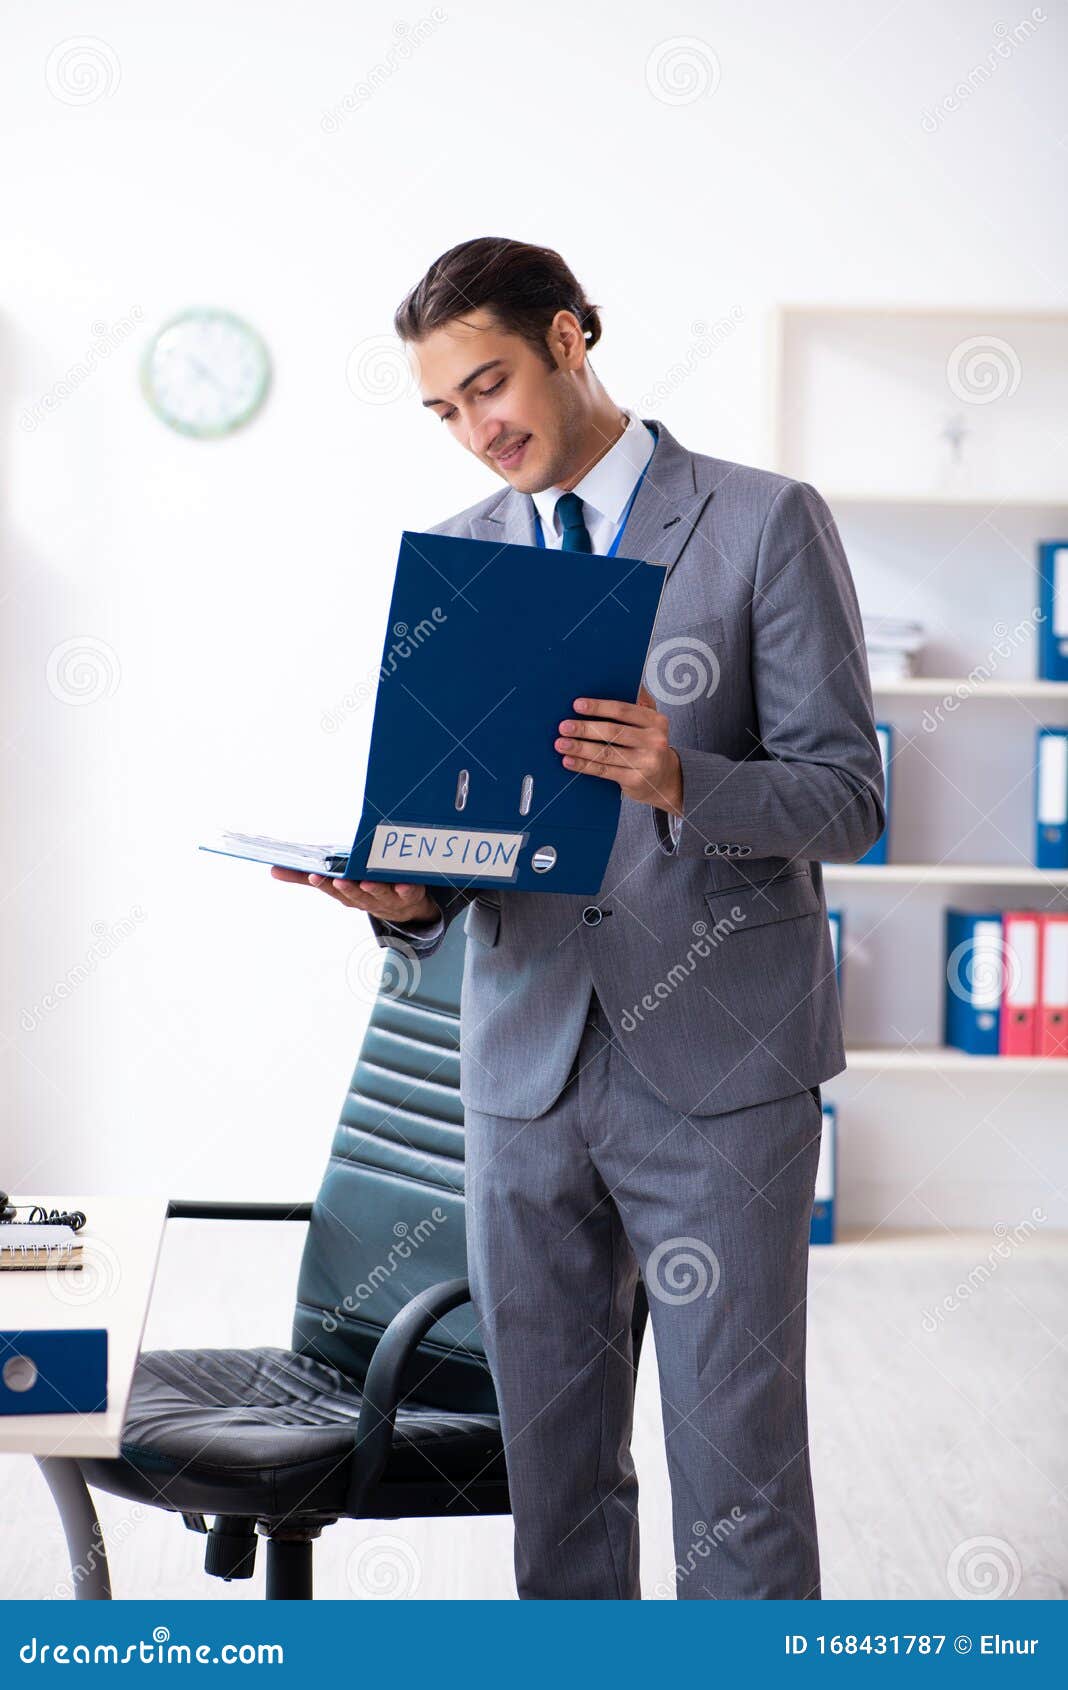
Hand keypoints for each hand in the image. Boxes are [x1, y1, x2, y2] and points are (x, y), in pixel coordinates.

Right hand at [270, 867, 439, 923]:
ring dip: (373, 889)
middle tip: (338, 880)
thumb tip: (273, 870)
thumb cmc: (364, 890)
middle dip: (346, 888)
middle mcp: (366, 899)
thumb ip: (306, 877)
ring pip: (380, 894)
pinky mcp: (410, 894)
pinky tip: (402, 883)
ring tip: (367, 881)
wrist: (405, 909)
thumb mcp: (336, 885)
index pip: (331, 889)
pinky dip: (406, 888)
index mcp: (346, 895)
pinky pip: (409, 892)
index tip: (314, 875)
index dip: (323, 883)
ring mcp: (388, 898)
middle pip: (355, 894)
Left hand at [555, 684, 683, 814]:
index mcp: (655, 720)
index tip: (577, 705)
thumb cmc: (648, 745)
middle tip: (564, 726)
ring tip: (561, 744)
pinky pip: (605, 771)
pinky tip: (569, 761)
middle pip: (613, 732)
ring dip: (580, 748)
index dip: (599, 707)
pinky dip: (584, 766)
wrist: (664, 779)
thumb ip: (637, 704)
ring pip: (606, 753)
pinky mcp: (636, 780)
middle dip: (585, 728)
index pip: (623, 710)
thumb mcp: (649, 723)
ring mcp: (646, 762)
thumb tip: (619, 679)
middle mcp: (655, 740)